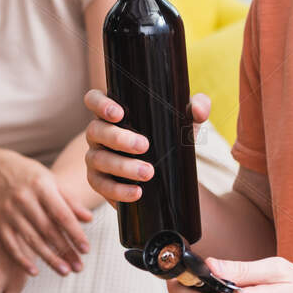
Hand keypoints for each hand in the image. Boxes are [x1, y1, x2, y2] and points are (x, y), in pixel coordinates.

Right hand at [0, 151, 91, 276]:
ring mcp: (9, 211)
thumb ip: (70, 200)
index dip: (75, 233)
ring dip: (49, 258)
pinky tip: (34, 272)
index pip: (61, 214)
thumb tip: (89, 219)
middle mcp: (24, 199)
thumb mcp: (51, 181)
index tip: (86, 249)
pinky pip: (11, 244)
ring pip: (31, 240)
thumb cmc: (30, 176)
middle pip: (48, 230)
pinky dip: (21, 260)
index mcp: (41, 186)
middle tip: (79, 267)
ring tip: (64, 271)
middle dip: (65, 250)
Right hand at [83, 88, 208, 205]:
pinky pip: (101, 185)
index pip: (93, 99)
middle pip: (95, 130)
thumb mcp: (183, 121)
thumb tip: (198, 109)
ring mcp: (95, 157)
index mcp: (111, 112)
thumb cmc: (169, 136)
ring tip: (148, 173)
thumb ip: (195, 109)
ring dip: (122, 166)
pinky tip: (137, 192)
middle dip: (118, 138)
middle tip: (145, 145)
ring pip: (98, 159)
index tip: (119, 113)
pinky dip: (118, 190)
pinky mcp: (99, 181)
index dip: (100, 104)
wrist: (168, 172)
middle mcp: (98, 133)